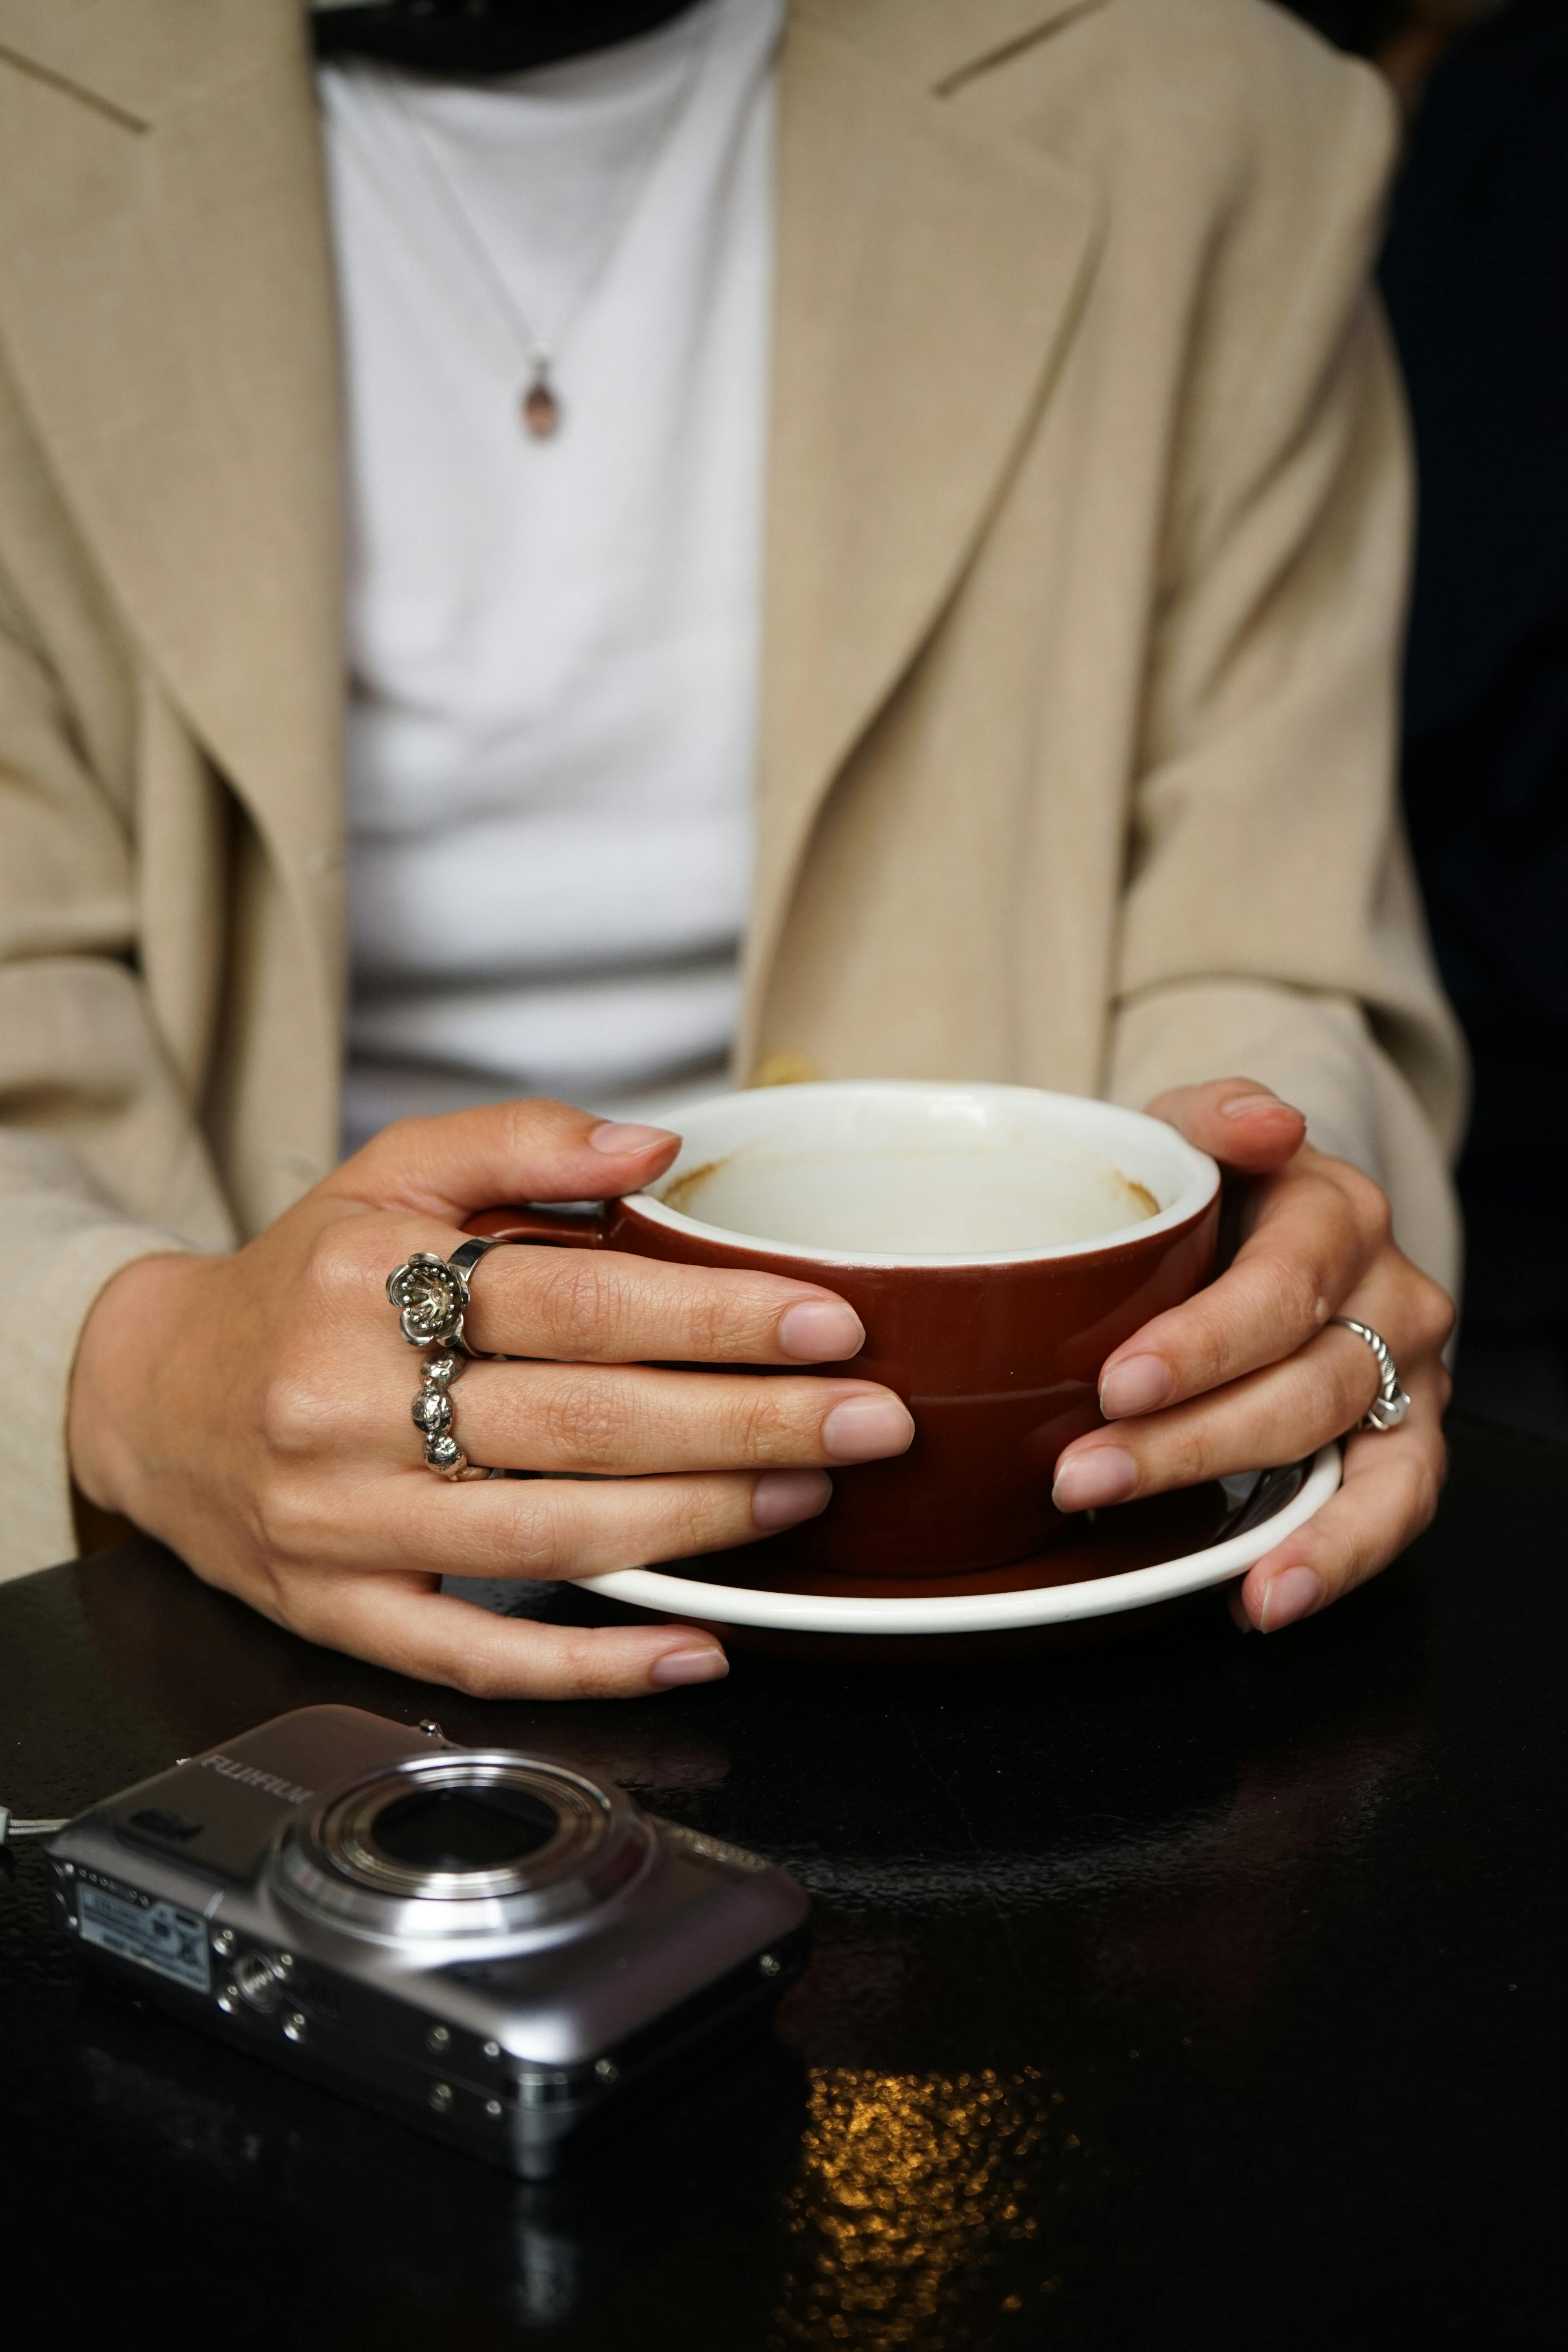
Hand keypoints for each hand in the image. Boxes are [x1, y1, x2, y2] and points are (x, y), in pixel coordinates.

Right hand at [68, 1100, 912, 1697]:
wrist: (149, 1394)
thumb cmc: (300, 1281)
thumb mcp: (391, 1173)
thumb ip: (525, 1143)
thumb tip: (661, 1147)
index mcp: (368, 1284)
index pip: (570, 1300)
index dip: (709, 1313)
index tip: (828, 1320)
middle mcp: (348, 1409)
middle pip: (580, 1423)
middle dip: (745, 1423)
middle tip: (867, 1420)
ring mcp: (340, 1526)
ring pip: (549, 1538)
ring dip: (697, 1524)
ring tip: (810, 1495)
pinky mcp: (338, 1614)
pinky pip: (477, 1658)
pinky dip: (594, 1666)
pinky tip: (697, 1649)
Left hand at [1049, 1079, 1453, 1630]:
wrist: (1259, 1223)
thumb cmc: (1210, 1193)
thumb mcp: (1191, 1132)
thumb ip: (1215, 1115)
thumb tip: (1264, 1122)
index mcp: (1338, 1214)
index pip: (1279, 1287)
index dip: (1201, 1343)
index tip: (1116, 1383)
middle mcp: (1391, 1298)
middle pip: (1303, 1386)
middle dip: (1188, 1443)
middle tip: (1082, 1477)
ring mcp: (1408, 1378)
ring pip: (1354, 1459)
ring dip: (1276, 1526)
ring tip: (1211, 1577)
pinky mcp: (1410, 1442)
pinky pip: (1393, 1513)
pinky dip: (1334, 1561)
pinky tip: (1262, 1600)